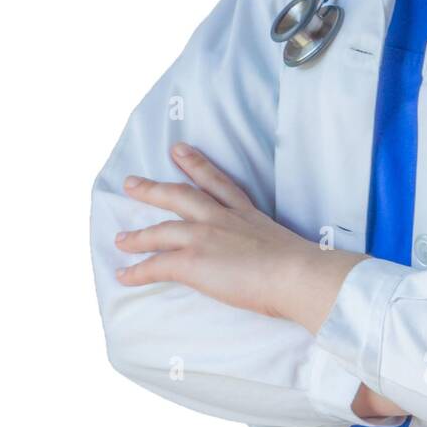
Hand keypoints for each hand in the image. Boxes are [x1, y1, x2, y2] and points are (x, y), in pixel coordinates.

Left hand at [115, 143, 362, 325]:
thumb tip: (289, 270)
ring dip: (138, 236)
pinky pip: (156, 265)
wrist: (298, 274)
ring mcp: (205, 237)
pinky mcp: (193, 260)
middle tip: (132, 183)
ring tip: (120, 239)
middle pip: (181, 197)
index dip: (197, 165)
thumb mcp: (294, 250)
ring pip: (162, 230)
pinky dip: (137, 271)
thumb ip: (282, 253)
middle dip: (154, 189)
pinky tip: (124, 276)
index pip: (219, 184)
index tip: (180, 150)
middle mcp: (222, 220)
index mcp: (248, 216)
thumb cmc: (306, 269)